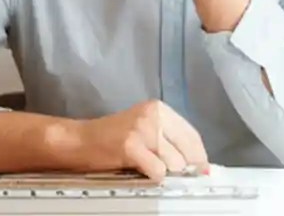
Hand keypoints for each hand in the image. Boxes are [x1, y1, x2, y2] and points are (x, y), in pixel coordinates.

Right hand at [71, 100, 209, 180]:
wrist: (81, 140)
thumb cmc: (113, 137)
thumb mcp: (145, 129)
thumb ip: (170, 139)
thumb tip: (198, 162)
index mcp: (160, 108)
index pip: (192, 134)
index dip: (199, 155)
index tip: (202, 170)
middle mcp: (154, 115)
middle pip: (186, 150)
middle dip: (182, 167)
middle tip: (167, 171)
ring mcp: (143, 129)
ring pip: (174, 163)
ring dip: (164, 171)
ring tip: (147, 166)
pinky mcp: (131, 146)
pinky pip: (157, 170)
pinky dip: (153, 176)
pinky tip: (141, 170)